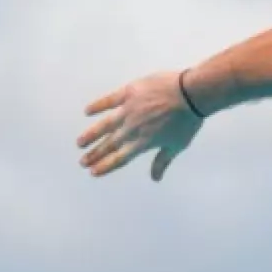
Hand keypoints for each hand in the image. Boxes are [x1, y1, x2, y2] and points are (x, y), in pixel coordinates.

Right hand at [78, 71, 203, 179]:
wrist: (191, 94)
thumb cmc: (188, 121)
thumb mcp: (177, 145)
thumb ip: (162, 161)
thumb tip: (155, 178)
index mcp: (143, 142)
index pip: (120, 158)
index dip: (106, 166)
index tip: (93, 172)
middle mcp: (132, 128)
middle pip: (110, 144)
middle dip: (95, 154)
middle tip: (82, 162)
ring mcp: (129, 110)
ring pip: (104, 125)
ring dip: (91, 135)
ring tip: (80, 143)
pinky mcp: (129, 93)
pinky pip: (109, 100)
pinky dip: (97, 106)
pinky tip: (87, 111)